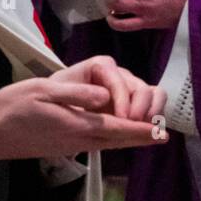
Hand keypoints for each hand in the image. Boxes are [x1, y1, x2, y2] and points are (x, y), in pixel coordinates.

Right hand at [0, 59, 166, 160]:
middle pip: (118, 140)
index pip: (118, 129)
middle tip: (162, 136)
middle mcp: (79, 139)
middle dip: (141, 138)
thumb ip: (75, 94)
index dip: (142, 130)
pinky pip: (96, 144)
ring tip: (146, 137)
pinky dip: (112, 141)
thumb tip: (103, 96)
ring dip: (128, 140)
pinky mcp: (64, 146)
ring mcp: (72, 145)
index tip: (162, 133)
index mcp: (78, 125)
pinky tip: (115, 136)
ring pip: (108, 144)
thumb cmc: (14, 107)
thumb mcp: (43, 90)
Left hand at [50, 54, 166, 121]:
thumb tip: (103, 97)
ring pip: (153, 95)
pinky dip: (155, 119)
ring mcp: (127, 91)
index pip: (118, 79)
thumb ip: (77, 93)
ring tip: (148, 128)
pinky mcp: (132, 107)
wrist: (45, 112)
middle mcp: (118, 77)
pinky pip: (152, 109)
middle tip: (134, 124)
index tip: (121, 118)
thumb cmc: (47, 99)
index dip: (122, 98)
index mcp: (100, 67)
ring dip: (154, 112)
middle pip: (141, 86)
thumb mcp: (51, 92)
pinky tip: (150, 132)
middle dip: (142, 106)